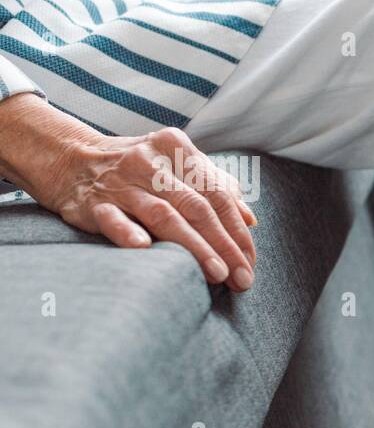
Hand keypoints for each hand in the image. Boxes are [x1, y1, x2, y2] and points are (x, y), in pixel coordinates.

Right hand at [1, 95, 256, 288]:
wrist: (68, 158)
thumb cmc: (138, 169)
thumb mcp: (176, 166)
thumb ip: (215, 187)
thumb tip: (250, 219)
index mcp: (177, 149)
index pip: (218, 195)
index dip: (238, 232)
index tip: (251, 263)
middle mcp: (150, 162)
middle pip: (197, 207)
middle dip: (224, 246)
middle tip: (241, 278)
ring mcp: (120, 183)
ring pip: (164, 215)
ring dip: (194, 246)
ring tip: (217, 274)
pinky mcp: (93, 203)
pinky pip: (113, 218)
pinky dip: (128, 232)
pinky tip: (145, 248)